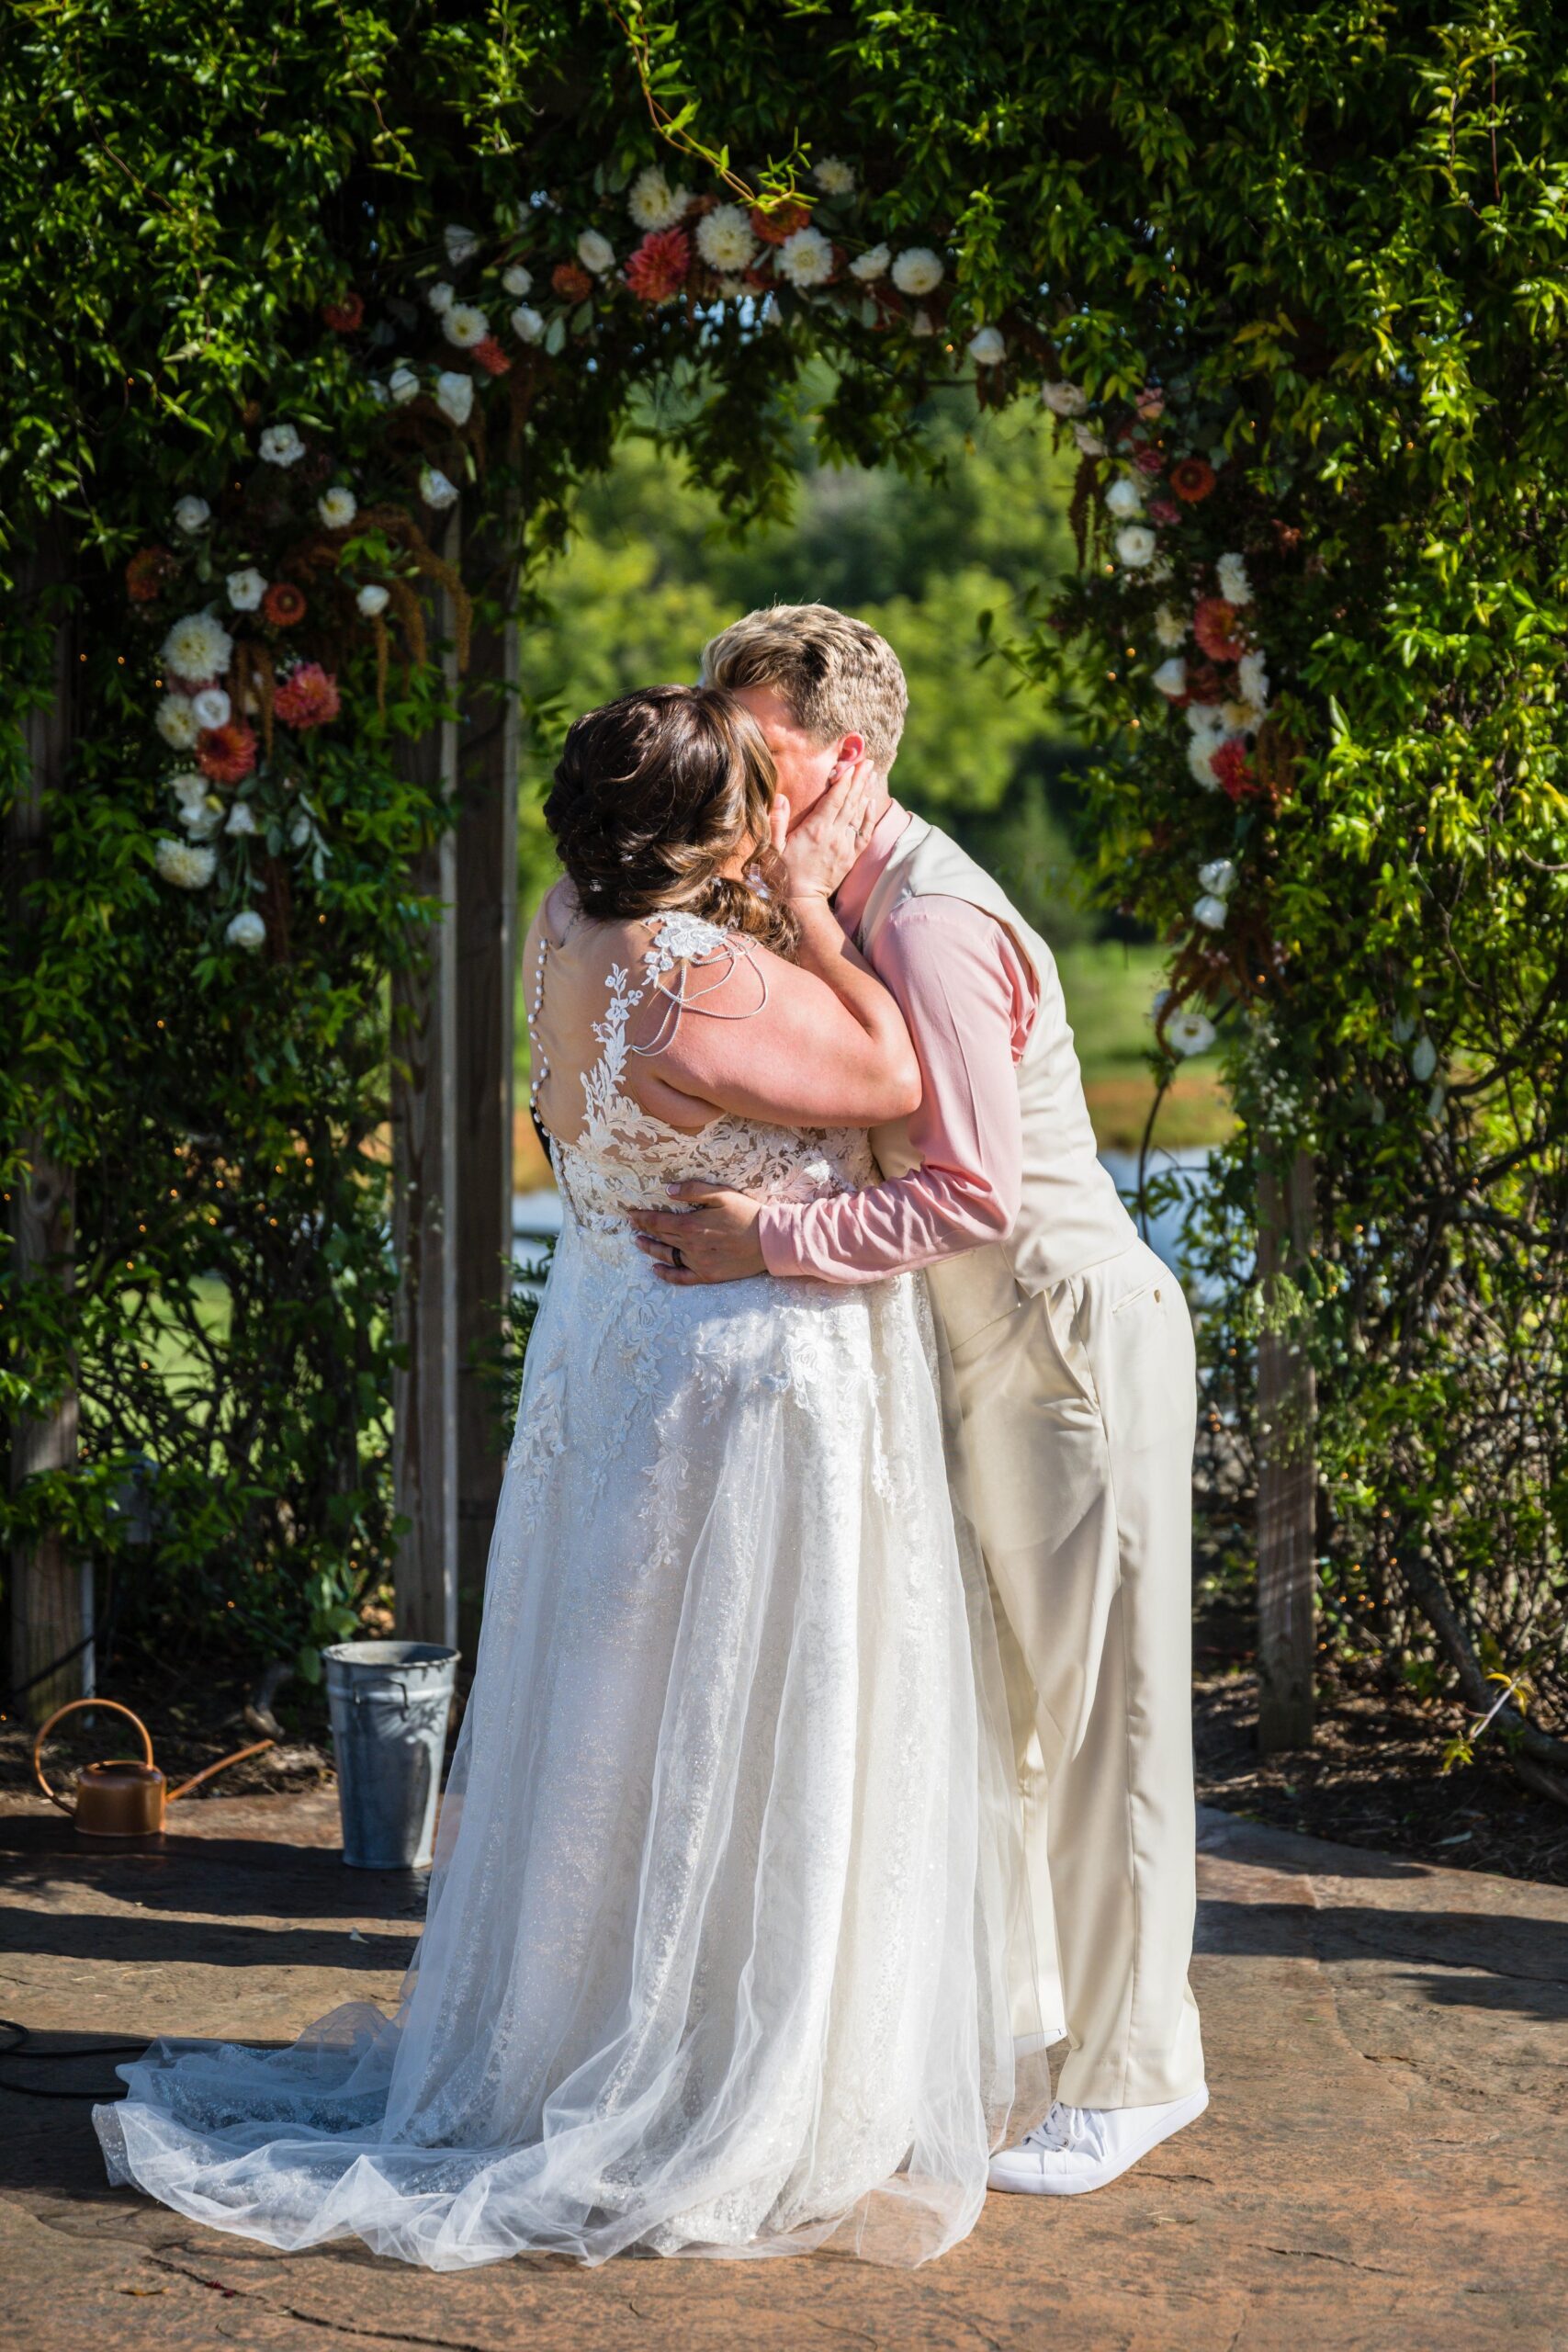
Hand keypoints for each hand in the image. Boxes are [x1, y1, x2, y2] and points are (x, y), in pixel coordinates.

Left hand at [624, 1184, 766, 1284]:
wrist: (769, 1241)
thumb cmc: (747, 1214)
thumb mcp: (722, 1194)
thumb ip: (693, 1191)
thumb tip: (668, 1190)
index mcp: (691, 1225)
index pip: (658, 1221)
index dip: (642, 1217)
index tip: (631, 1214)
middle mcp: (690, 1246)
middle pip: (660, 1237)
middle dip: (644, 1229)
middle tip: (632, 1225)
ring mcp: (697, 1263)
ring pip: (667, 1256)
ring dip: (650, 1249)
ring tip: (639, 1243)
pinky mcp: (707, 1275)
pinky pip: (681, 1277)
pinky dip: (666, 1274)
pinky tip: (655, 1269)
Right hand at [773, 757, 881, 904]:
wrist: (800, 903)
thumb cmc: (781, 876)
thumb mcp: (771, 849)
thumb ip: (776, 822)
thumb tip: (780, 797)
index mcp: (815, 830)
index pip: (833, 799)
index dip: (843, 780)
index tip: (850, 764)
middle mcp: (833, 836)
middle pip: (849, 801)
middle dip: (858, 779)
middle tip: (866, 760)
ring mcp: (844, 847)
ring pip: (858, 814)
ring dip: (864, 791)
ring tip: (870, 773)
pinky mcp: (850, 857)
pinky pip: (864, 834)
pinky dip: (869, 817)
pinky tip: (871, 803)